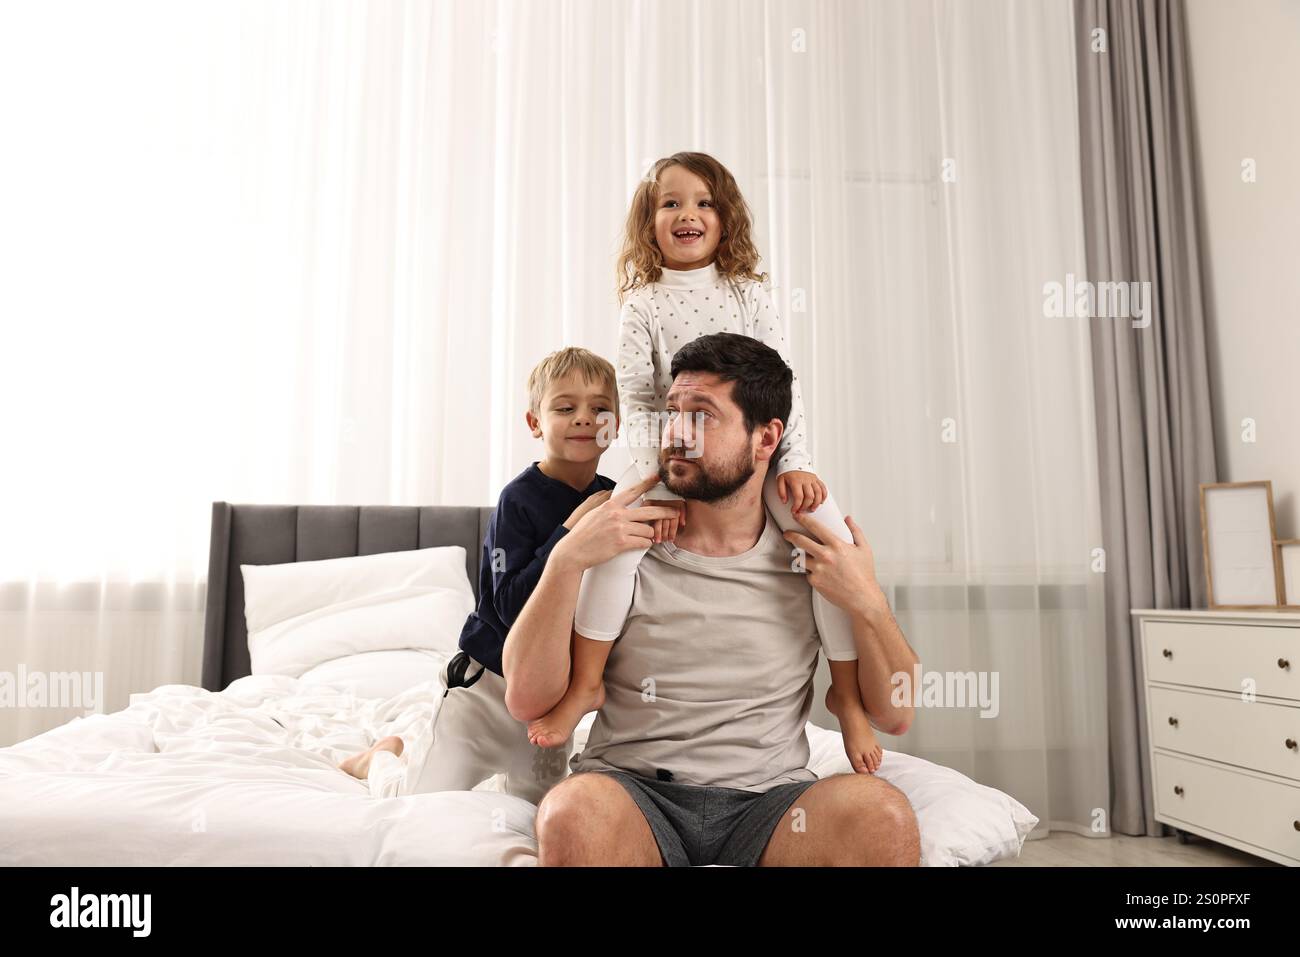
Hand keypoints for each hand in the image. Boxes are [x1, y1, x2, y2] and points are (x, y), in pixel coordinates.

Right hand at [552, 474, 680, 570]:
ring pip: (648, 529)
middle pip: (649, 510)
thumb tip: (619, 502)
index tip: (657, 478)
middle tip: (675, 512)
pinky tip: (640, 544)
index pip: (633, 491)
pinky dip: (645, 544)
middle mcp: (617, 514)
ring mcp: (620, 528)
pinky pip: (643, 542)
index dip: (647, 483)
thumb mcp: (594, 513)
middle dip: (665, 511)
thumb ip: (609, 507)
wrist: (573, 551)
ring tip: (644, 537)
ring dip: (649, 535)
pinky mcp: (622, 543)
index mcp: (610, 505)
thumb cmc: (582, 534)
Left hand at [776, 470, 827, 514]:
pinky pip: (823, 488)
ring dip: (816, 503)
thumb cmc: (787, 471)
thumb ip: (781, 491)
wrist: (794, 459)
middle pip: (810, 496)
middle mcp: (806, 480)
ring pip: (818, 493)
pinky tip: (821, 502)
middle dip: (806, 506)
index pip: (798, 497)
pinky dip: (824, 496)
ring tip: (812, 509)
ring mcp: (812, 479)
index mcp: (796, 481)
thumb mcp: (780, 480)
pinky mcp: (817, 478)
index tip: (794, 511)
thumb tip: (784, 501)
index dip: (797, 506)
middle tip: (802, 510)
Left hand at [781, 512, 881, 614]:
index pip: (815, 527)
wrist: (862, 597)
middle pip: (800, 541)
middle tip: (787, 534)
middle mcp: (825, 556)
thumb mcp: (864, 549)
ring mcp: (818, 569)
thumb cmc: (864, 574)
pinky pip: (807, 573)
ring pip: (801, 558)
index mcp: (837, 545)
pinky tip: (820, 574)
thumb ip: (855, 531)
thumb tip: (848, 519)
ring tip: (805, 557)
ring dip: (801, 557)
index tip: (797, 515)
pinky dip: (811, 572)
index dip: (803, 519)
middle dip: (790, 535)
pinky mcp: (815, 581)